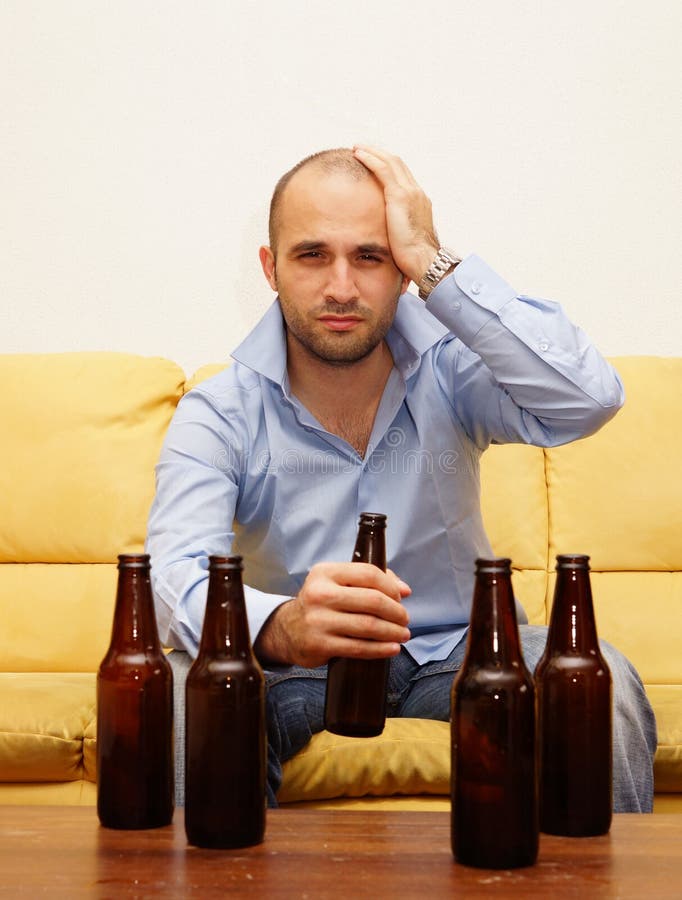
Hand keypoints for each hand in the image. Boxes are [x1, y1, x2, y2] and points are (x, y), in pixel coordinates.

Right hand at [254, 562, 410, 668]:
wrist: (288, 630)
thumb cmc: (322, 604)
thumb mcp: (338, 583)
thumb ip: (371, 580)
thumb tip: (404, 590)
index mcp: (325, 573)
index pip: (369, 574)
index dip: (391, 587)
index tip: (400, 598)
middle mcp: (320, 594)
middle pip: (372, 600)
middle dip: (396, 612)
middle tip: (405, 619)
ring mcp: (318, 620)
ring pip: (369, 626)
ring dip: (392, 632)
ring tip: (403, 634)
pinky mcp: (320, 645)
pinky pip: (359, 648)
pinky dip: (381, 649)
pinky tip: (392, 648)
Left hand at [353, 145, 439, 284]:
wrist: (424, 261)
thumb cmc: (415, 259)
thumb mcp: (406, 240)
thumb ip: (398, 231)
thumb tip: (389, 238)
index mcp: (419, 202)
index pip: (403, 176)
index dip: (388, 165)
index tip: (374, 160)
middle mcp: (417, 193)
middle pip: (398, 163)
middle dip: (380, 153)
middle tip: (363, 148)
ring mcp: (410, 192)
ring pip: (390, 161)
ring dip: (373, 152)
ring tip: (357, 147)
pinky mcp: (399, 196)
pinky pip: (383, 170)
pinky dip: (370, 159)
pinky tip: (358, 154)